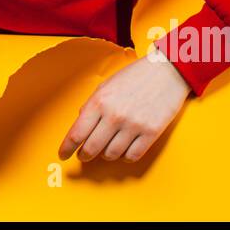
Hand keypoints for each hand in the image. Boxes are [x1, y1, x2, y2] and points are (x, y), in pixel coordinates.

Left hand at [58, 50, 191, 162]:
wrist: (166, 71)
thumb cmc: (135, 76)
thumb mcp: (106, 86)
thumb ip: (91, 105)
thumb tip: (80, 125)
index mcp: (99, 101)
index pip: (76, 133)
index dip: (66, 148)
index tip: (63, 154)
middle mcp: (114, 115)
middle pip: (91, 148)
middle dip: (84, 155)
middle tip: (83, 155)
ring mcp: (133, 125)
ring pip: (110, 155)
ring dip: (105, 155)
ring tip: (105, 149)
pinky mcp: (151, 133)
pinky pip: (132, 156)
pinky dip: (124, 157)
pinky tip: (123, 149)